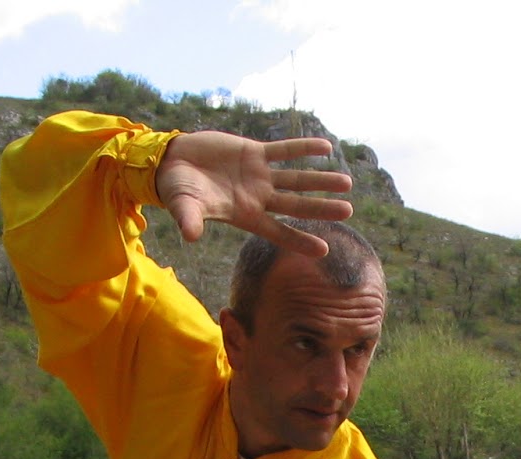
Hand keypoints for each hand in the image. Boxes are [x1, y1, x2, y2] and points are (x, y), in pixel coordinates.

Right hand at [158, 131, 353, 256]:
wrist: (172, 163)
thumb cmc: (177, 191)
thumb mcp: (183, 205)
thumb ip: (189, 219)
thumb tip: (189, 235)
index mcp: (246, 216)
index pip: (278, 232)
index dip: (300, 241)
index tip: (324, 250)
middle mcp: (258, 198)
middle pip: (296, 206)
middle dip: (321, 208)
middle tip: (348, 211)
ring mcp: (259, 176)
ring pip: (296, 178)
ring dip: (320, 180)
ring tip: (347, 182)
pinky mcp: (255, 152)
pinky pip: (284, 150)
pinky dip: (303, 148)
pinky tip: (326, 147)